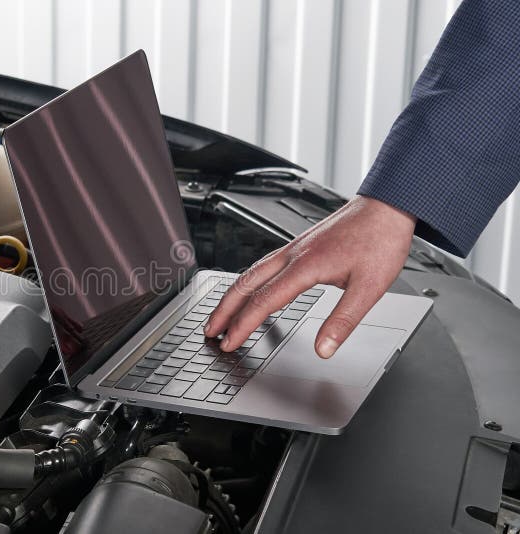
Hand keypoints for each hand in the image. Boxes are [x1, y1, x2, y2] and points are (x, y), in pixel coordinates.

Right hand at [204, 195, 416, 357]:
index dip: (242, 325)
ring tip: (220, 314)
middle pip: (245, 284)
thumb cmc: (380, 241)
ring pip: (250, 272)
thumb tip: (324, 349)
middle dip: (223, 310)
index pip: (263, 301)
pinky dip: (247, 281)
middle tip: (209, 330)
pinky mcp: (299, 245)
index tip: (229, 342)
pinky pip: (262, 265)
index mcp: (305, 266)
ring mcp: (293, 248)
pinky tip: (249, 288)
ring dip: (231, 295)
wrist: (387, 207)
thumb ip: (343, 321)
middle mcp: (292, 255)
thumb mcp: (369, 288)